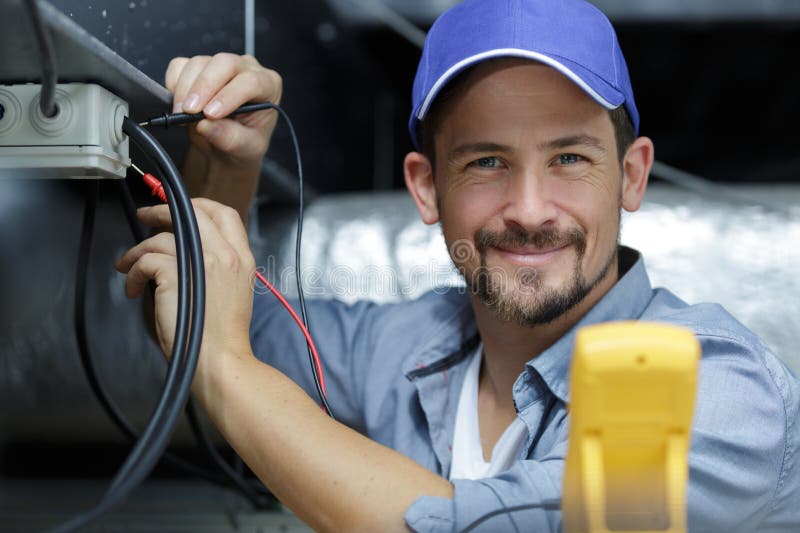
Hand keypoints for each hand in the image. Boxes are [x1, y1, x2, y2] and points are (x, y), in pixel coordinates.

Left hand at [115, 199, 256, 378]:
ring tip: (129, 267)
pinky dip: (133, 273)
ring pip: (161, 238)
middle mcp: (224, 255)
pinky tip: (133, 289)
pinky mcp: (176, 275)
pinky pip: (145, 261)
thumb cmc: (221, 334)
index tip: (179, 210)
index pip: (224, 214)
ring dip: (138, 251)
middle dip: (162, 211)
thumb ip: (219, 266)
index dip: (198, 205)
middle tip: (145, 216)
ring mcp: (201, 263)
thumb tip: (186, 250)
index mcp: (242, 258)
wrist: (220, 358)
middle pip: (191, 214)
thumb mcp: (234, 291)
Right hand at [165, 53, 282, 168]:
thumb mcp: (246, 148)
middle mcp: (247, 69)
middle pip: (224, 63)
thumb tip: (206, 125)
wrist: (228, 146)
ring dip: (186, 89)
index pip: (251, 82)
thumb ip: (231, 138)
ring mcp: (221, 65)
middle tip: (190, 111)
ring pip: (199, 63)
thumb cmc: (245, 142)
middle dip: (204, 86)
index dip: (229, 95)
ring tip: (183, 114)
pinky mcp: (198, 67)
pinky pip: (180, 65)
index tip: (211, 114)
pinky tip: (179, 103)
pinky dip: (174, 83)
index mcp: (268, 85)